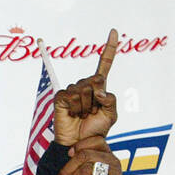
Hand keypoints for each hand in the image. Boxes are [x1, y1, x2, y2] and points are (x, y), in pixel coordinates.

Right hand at [53, 28, 117, 146]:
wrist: (80, 143)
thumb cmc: (96, 130)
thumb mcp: (111, 115)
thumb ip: (110, 99)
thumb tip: (98, 90)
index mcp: (99, 87)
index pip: (104, 64)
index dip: (109, 48)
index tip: (113, 31)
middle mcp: (85, 85)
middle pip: (96, 80)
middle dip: (97, 99)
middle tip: (91, 112)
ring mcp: (72, 90)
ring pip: (84, 89)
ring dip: (85, 107)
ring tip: (81, 116)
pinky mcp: (61, 97)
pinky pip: (71, 96)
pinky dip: (74, 107)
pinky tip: (72, 115)